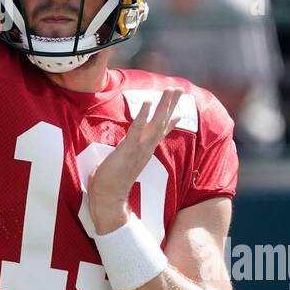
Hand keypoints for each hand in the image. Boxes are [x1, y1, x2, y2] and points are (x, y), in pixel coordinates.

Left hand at [87, 87, 181, 228]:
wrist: (109, 200)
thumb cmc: (111, 184)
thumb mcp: (123, 165)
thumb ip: (127, 156)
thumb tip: (124, 151)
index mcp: (145, 151)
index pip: (160, 133)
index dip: (170, 121)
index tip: (180, 111)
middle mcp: (146, 149)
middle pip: (163, 122)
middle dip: (171, 104)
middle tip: (180, 89)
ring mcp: (139, 148)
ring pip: (156, 122)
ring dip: (164, 104)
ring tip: (172, 90)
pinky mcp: (128, 149)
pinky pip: (138, 128)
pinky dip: (143, 114)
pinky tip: (148, 101)